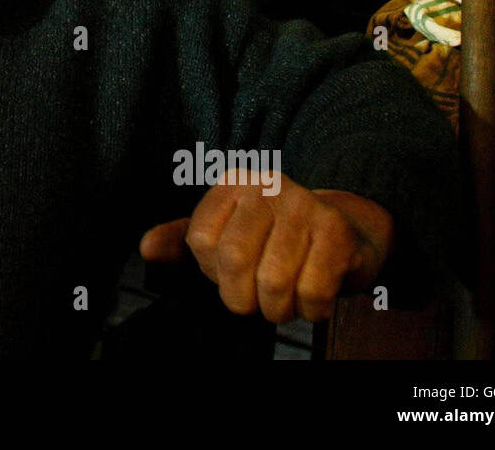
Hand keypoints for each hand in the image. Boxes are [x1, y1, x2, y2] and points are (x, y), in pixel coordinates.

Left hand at [139, 172, 393, 322]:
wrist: (348, 234)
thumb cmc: (275, 239)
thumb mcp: (225, 234)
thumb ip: (182, 241)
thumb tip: (146, 248)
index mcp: (232, 184)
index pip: (200, 239)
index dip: (214, 271)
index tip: (233, 272)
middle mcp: (266, 185)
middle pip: (234, 259)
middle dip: (243, 298)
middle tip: (257, 301)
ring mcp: (304, 205)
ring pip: (274, 281)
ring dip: (279, 309)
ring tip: (286, 301)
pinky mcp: (337, 231)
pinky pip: (313, 291)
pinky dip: (311, 310)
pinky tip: (313, 299)